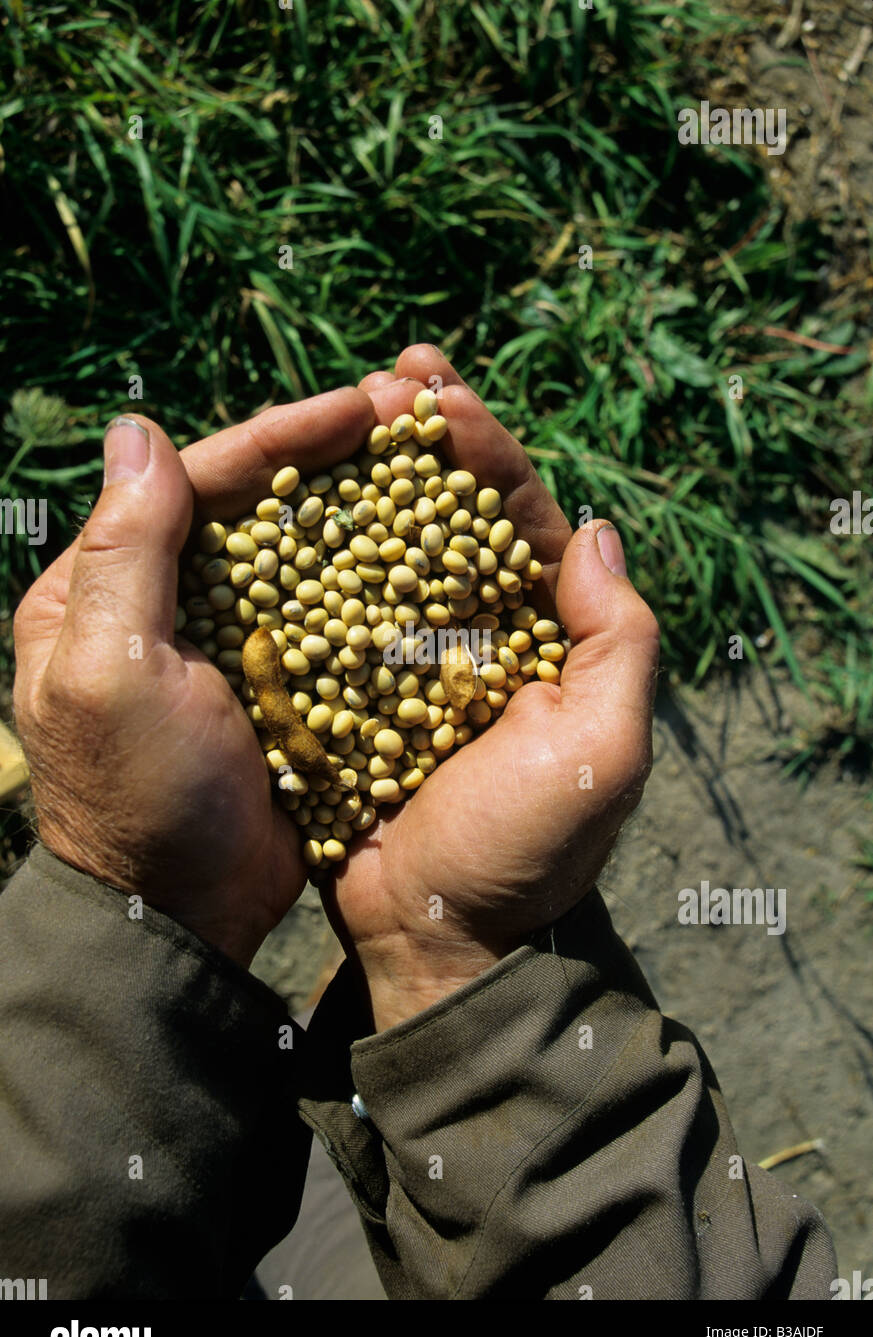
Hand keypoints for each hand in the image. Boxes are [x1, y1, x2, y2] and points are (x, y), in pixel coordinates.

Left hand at [12, 391, 373, 965]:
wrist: (180, 912)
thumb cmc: (136, 792)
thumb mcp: (111, 667)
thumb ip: (126, 551)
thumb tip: (137, 428)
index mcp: (103, 589)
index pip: (196, 483)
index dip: (280, 437)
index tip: (362, 405)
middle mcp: (163, 606)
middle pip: (252, 508)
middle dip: (328, 458)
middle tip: (409, 418)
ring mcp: (224, 649)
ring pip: (295, 557)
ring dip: (357, 511)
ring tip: (427, 470)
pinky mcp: (275, 690)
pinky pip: (324, 619)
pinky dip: (368, 585)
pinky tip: (421, 557)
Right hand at [320, 347, 659, 1029]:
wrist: (440, 942)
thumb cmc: (528, 850)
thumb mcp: (604, 749)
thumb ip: (619, 640)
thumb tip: (593, 531)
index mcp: (544, 641)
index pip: (519, 522)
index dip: (486, 451)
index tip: (439, 394)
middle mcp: (477, 641)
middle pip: (449, 519)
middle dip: (422, 445)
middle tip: (386, 374)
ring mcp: (407, 666)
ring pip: (385, 554)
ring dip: (362, 484)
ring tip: (328, 416)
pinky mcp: (347, 697)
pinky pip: (328, 616)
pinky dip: (311, 562)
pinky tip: (279, 512)